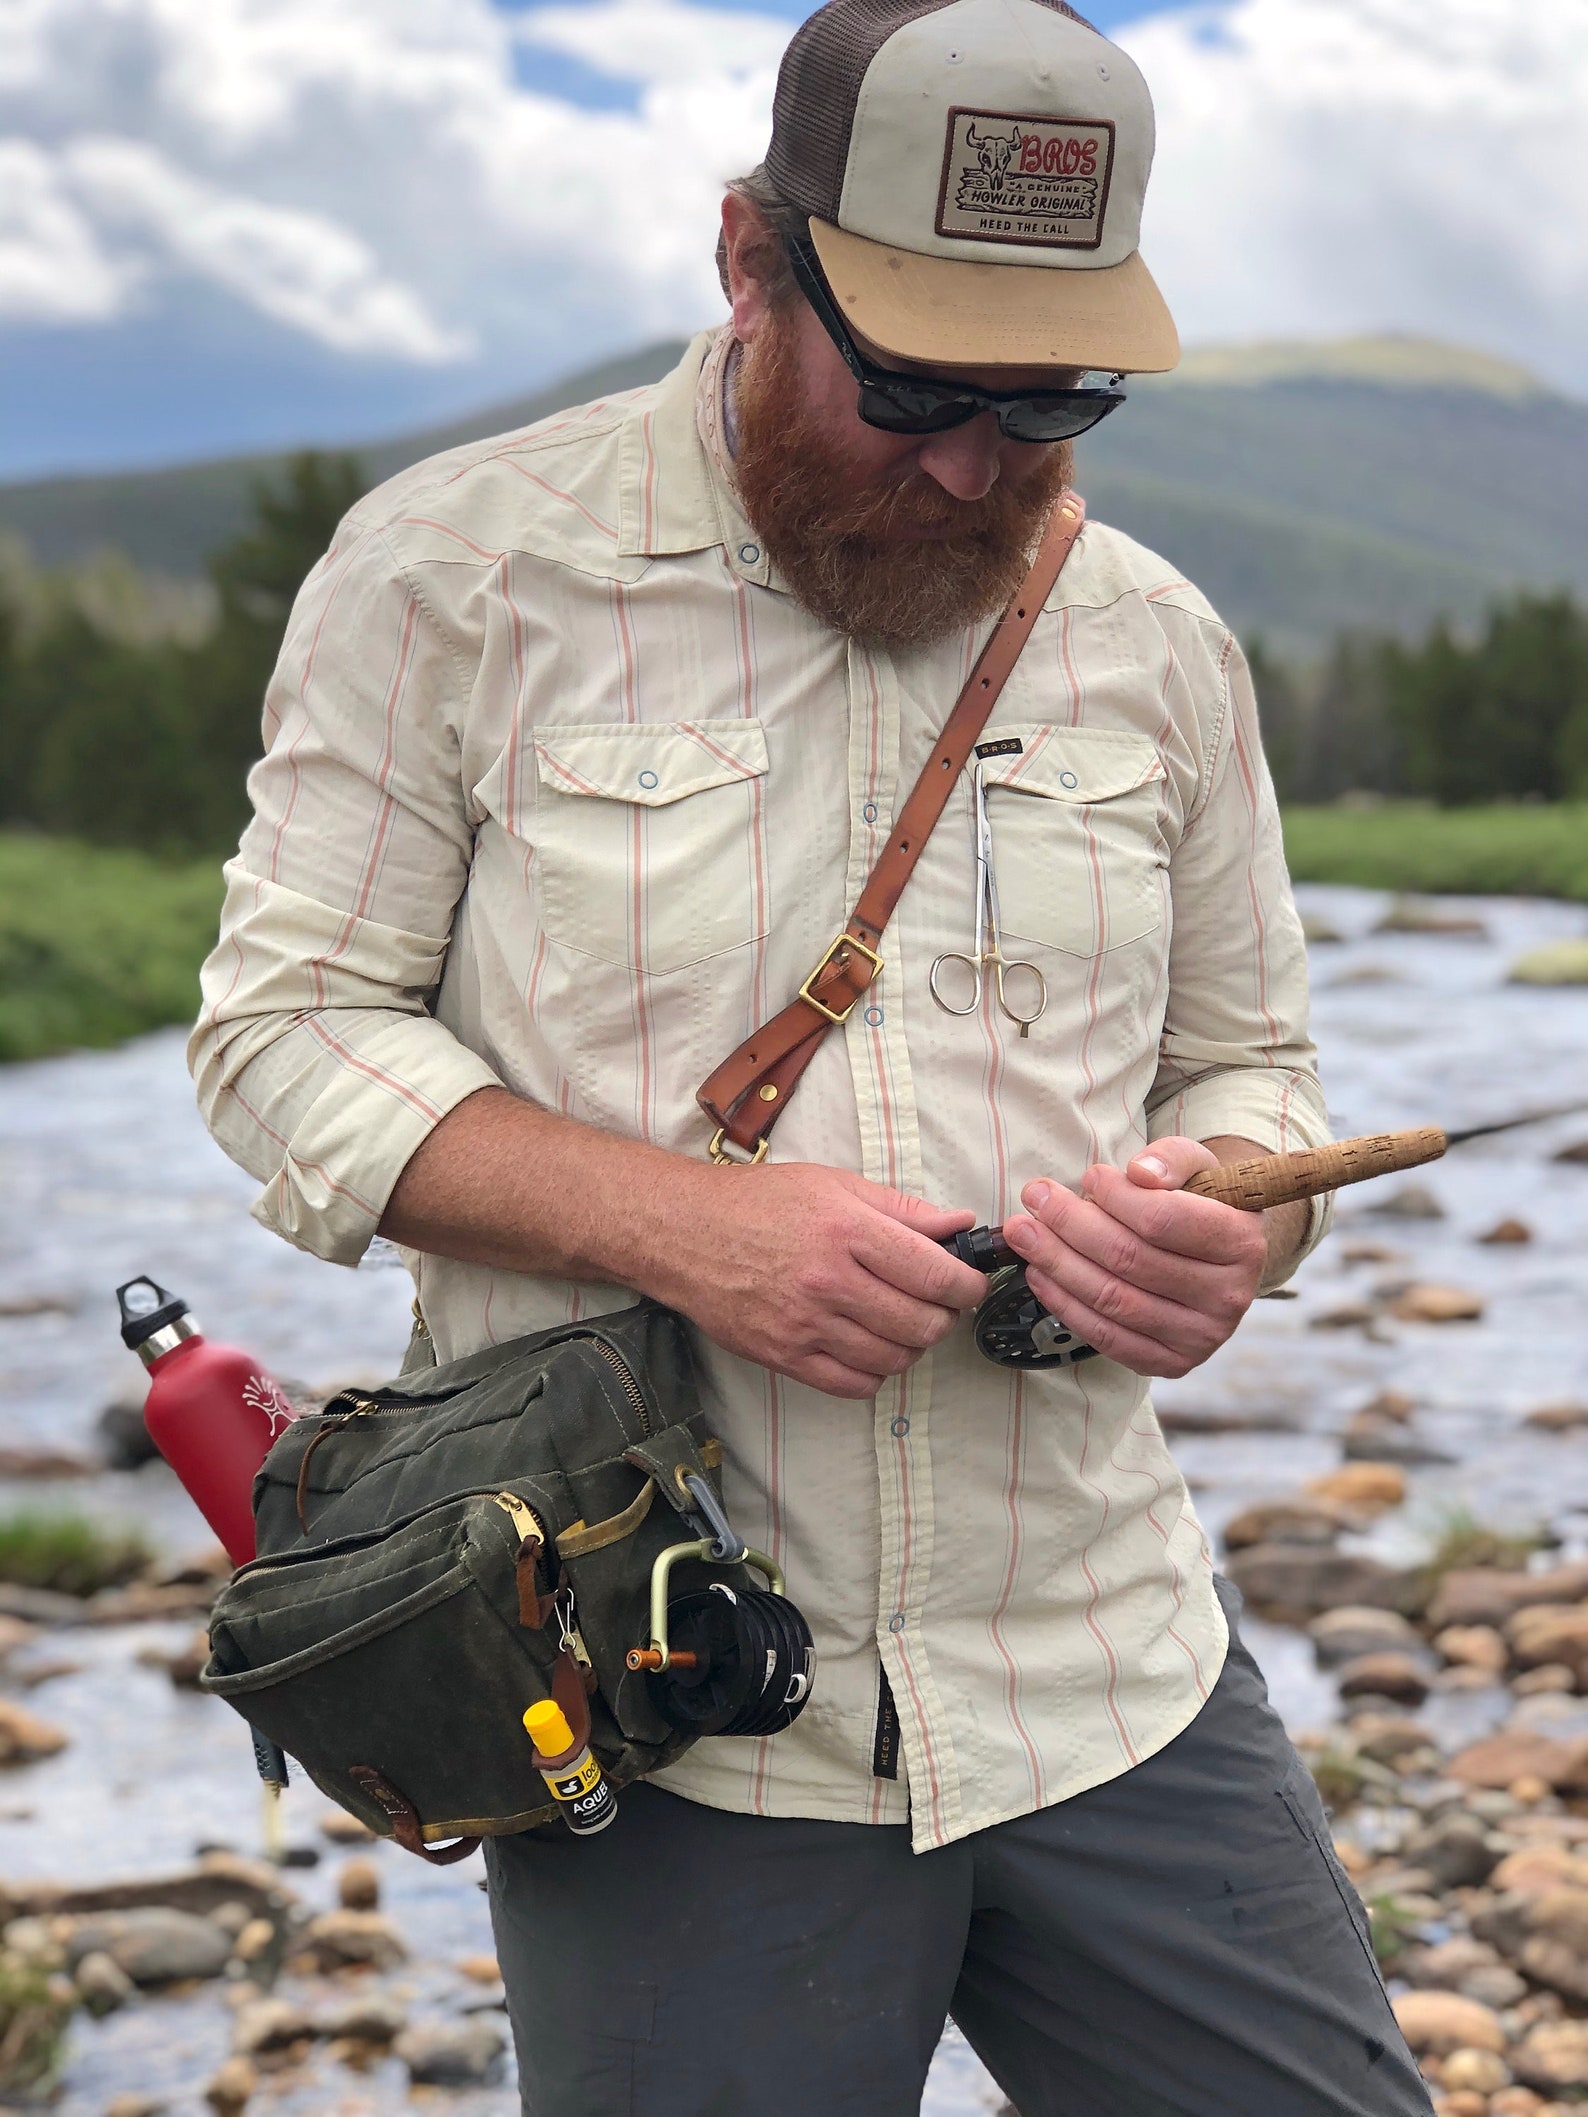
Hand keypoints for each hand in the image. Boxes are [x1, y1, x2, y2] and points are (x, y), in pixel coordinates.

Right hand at [656, 1164, 984, 1399]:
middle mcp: (828, 1281)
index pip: (934, 1274)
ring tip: (903, 1324)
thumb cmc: (760, 1203)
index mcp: (847, 1231)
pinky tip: (870, 1348)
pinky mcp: (783, 1356)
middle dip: (943, 1317)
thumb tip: (959, 1224)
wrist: (686, 1233)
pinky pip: (853, 1385)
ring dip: (912, 1347)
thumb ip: (902, 1209)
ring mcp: (804, 1324)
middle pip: (920, 1323)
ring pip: (892, 1358)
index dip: (966, 1285)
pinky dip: (875, 1373)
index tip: (968, 1284)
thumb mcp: (835, 1185)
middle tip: (937, 1304)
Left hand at [999, 1137, 1267, 1378]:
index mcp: (1242, 1242)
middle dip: (1070, 1225)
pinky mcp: (1172, 1363)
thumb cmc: (1201, 1204)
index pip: (1163, 1220)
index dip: (1115, 1197)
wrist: (1219, 1261)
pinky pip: (1107, 1337)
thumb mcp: (1198, 1167)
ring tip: (1023, 1233)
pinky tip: (1039, 1275)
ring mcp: (1202, 1337)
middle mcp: (1229, 1296)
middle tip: (1034, 1197)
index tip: (1087, 1176)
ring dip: (1057, 1263)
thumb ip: (1171, 1159)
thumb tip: (1138, 1173)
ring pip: (1113, 1299)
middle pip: (1130, 1260)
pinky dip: (1065, 1305)